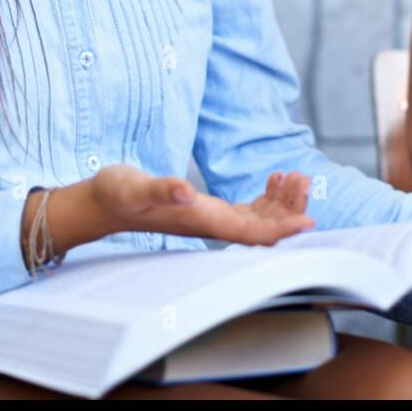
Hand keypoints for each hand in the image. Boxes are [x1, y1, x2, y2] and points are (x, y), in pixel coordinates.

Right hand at [90, 164, 315, 244]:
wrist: (103, 202)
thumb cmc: (118, 194)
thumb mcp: (136, 187)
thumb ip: (162, 189)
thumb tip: (186, 192)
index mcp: (203, 221)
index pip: (252, 234)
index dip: (282, 230)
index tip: (309, 221)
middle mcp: (212, 225)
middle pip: (263, 228)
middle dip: (289, 209)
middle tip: (303, 179)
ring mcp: (212, 218)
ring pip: (260, 219)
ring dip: (282, 202)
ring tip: (296, 176)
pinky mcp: (208, 209)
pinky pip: (248, 210)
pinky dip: (267, 196)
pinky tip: (274, 178)